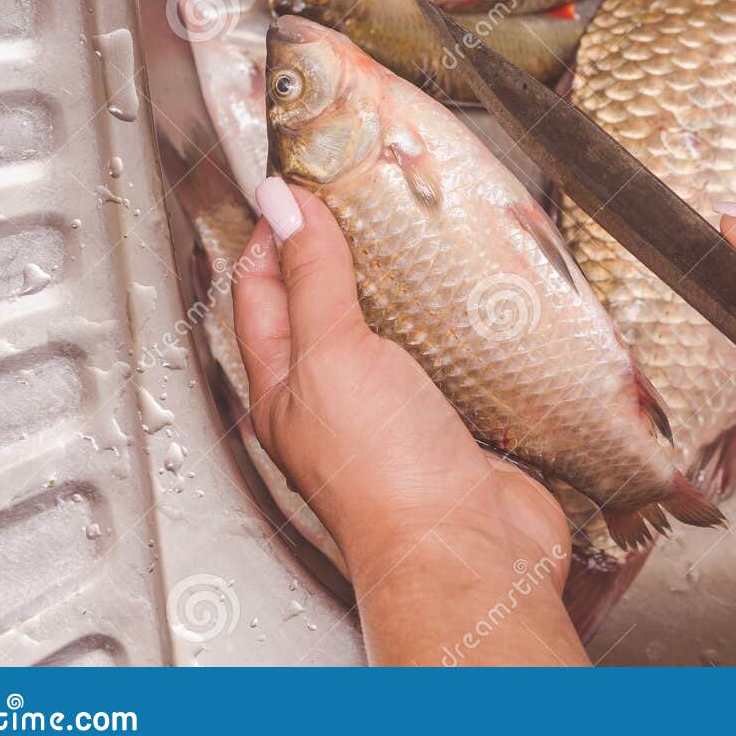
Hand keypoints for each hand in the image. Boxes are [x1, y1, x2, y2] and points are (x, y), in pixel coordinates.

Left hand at [233, 177, 585, 664]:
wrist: (468, 552)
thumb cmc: (383, 477)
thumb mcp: (333, 354)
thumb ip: (313, 277)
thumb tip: (285, 203)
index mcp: (284, 389)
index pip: (261, 292)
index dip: (271, 234)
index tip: (293, 183)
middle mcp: (334, 403)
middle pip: (324, 311)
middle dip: (336, 255)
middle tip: (356, 196)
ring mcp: (395, 415)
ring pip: (388, 336)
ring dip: (400, 291)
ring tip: (417, 237)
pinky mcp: (452, 425)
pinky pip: (446, 363)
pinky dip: (455, 329)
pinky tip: (473, 306)